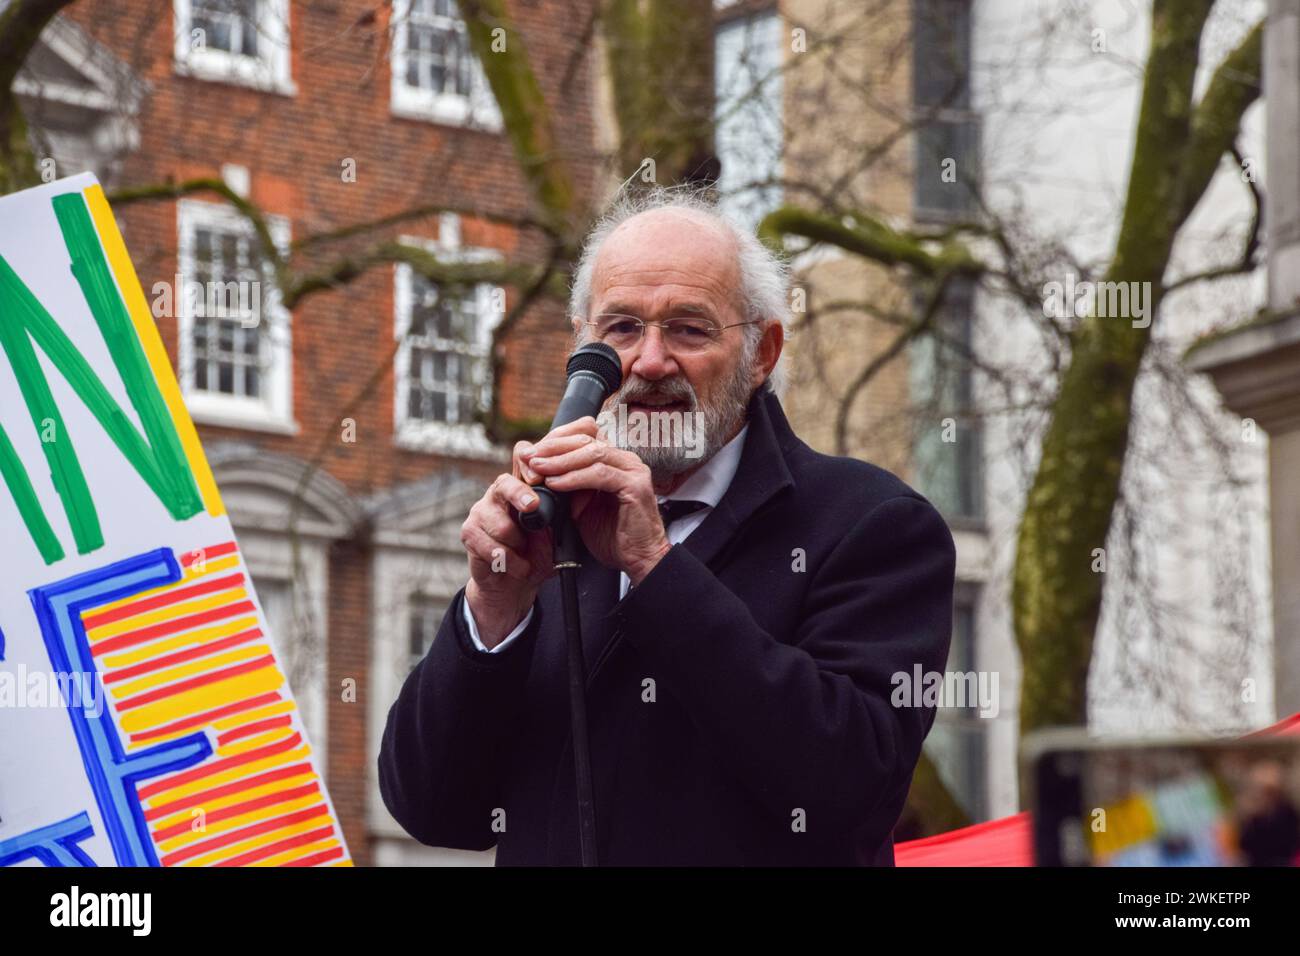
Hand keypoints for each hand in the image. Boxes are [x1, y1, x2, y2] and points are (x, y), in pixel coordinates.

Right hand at [460, 440, 556, 647]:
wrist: (515, 583)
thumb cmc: (537, 552)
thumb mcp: (558, 531)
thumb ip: (568, 510)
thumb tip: (587, 490)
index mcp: (522, 485)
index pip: (522, 456)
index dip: (530, 462)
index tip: (543, 477)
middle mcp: (498, 493)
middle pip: (504, 483)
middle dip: (520, 495)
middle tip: (533, 506)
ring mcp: (481, 512)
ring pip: (500, 524)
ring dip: (518, 544)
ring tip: (525, 555)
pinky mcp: (469, 533)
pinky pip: (491, 547)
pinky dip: (510, 561)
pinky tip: (517, 566)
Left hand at [523, 417, 670, 583]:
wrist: (638, 560)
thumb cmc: (612, 535)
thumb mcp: (582, 506)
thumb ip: (569, 485)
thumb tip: (541, 472)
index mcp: (615, 461)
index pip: (582, 439)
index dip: (555, 443)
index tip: (529, 454)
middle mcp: (627, 460)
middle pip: (586, 441)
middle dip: (553, 448)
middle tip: (528, 457)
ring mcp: (634, 471)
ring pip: (592, 453)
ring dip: (560, 461)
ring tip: (538, 468)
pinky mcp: (635, 486)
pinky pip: (600, 474)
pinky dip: (574, 478)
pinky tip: (555, 483)